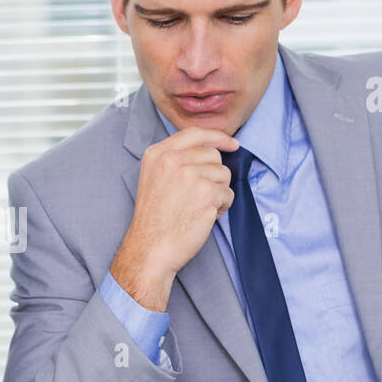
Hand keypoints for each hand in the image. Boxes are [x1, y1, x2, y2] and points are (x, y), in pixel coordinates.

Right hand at [110, 125, 238, 310]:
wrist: (150, 248)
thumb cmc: (154, 218)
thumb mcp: (154, 177)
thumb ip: (175, 159)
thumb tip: (210, 148)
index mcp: (158, 153)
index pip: (195, 133)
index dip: (217, 137)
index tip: (231, 143)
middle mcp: (173, 160)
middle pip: (213, 155)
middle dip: (214, 174)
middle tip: (199, 195)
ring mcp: (191, 175)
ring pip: (224, 174)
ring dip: (218, 192)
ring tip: (198, 206)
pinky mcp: (207, 193)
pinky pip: (228, 194)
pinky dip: (221, 207)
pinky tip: (203, 216)